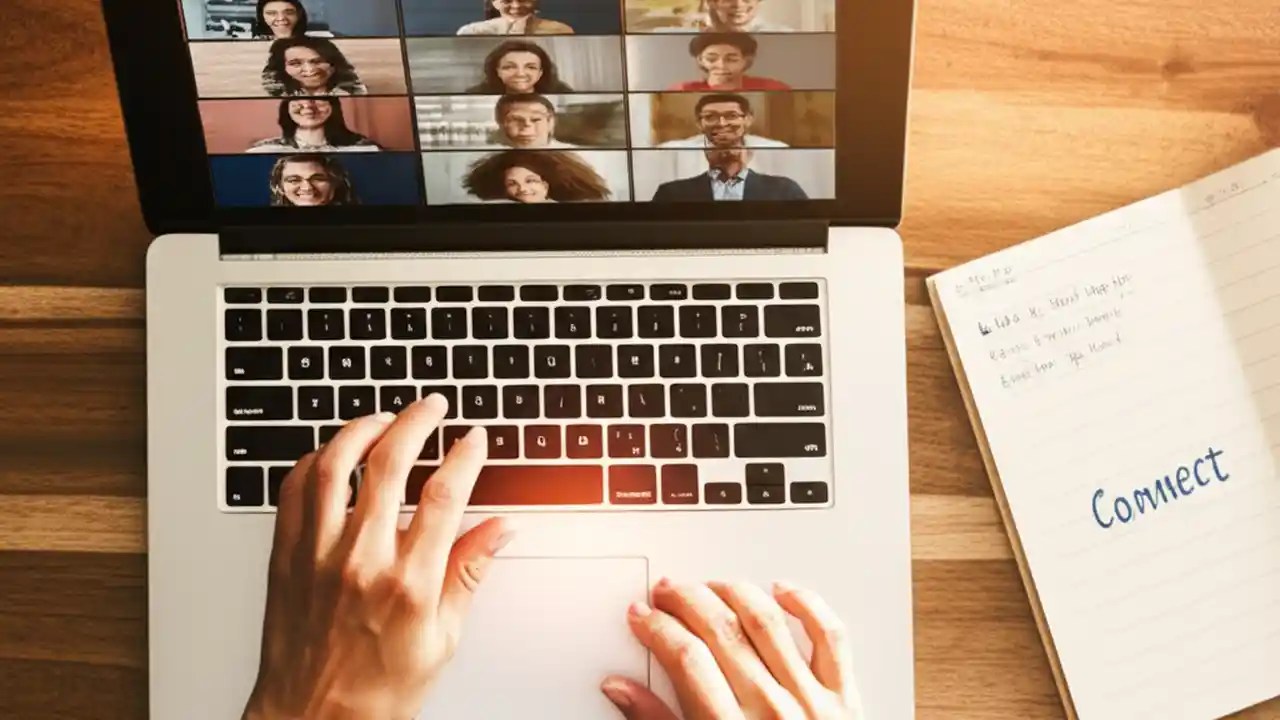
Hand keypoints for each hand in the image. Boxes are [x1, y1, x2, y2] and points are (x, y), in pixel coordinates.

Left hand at [242, 395, 512, 719]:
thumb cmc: (376, 693)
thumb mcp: (442, 640)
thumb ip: (468, 574)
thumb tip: (499, 530)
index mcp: (408, 584)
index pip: (445, 496)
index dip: (464, 455)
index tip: (473, 438)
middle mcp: (360, 562)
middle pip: (389, 464)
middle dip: (416, 421)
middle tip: (432, 406)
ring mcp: (317, 556)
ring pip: (334, 467)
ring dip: (361, 429)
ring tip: (383, 418)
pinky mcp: (285, 559)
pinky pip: (293, 492)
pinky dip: (313, 462)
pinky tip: (332, 454)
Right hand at [600, 579, 861, 719]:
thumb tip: (621, 689)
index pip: (686, 658)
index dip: (657, 628)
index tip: (642, 616)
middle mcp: (771, 709)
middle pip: (722, 630)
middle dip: (686, 600)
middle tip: (666, 592)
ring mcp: (812, 699)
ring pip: (767, 621)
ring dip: (732, 593)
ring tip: (709, 586)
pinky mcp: (845, 696)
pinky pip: (829, 635)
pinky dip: (808, 604)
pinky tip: (783, 590)